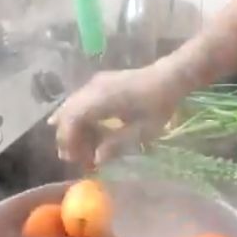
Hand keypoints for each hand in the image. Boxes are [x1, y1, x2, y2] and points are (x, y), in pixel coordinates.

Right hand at [48, 65, 185, 167]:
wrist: (170, 76)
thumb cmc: (159, 105)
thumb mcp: (142, 131)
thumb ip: (116, 144)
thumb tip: (96, 159)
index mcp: (101, 99)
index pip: (72, 120)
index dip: (69, 141)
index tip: (76, 160)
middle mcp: (92, 89)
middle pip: (66, 114)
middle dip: (66, 137)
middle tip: (73, 158)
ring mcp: (93, 84)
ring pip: (69, 108)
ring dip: (70, 128)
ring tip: (78, 147)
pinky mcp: (98, 84)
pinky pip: (77, 102)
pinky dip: (75, 118)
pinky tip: (82, 131)